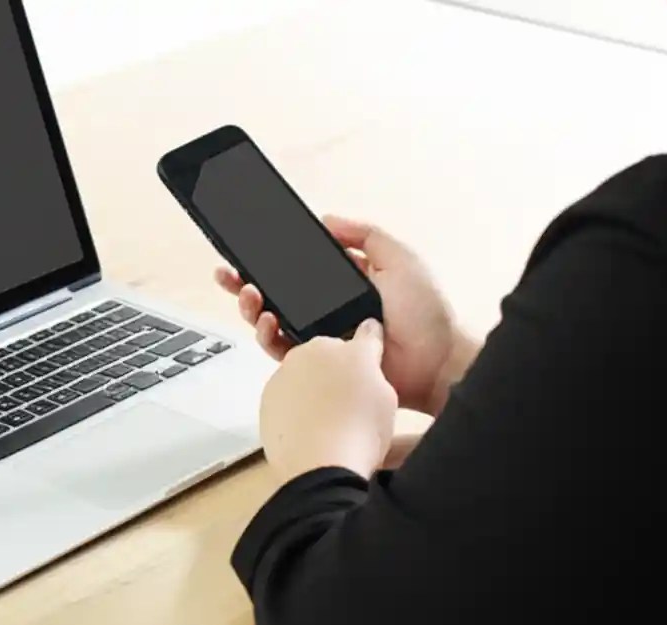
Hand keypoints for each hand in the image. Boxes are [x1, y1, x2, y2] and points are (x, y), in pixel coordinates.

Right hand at [216, 215, 472, 415]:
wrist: (438, 363)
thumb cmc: (428, 314)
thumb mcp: (400, 258)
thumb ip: (365, 234)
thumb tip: (326, 218)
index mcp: (342, 283)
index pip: (296, 267)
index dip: (269, 259)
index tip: (247, 247)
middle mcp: (326, 310)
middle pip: (274, 294)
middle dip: (245, 283)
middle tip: (228, 272)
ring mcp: (320, 338)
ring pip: (271, 322)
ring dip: (252, 307)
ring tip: (250, 295)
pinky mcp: (318, 364)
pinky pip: (282, 351)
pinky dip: (268, 336)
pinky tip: (267, 321)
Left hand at [259, 319, 397, 480]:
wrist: (319, 465)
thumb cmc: (361, 431)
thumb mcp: (385, 395)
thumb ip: (373, 365)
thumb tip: (367, 347)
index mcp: (347, 347)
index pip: (364, 338)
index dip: (370, 352)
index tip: (371, 361)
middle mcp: (311, 353)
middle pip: (327, 355)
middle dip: (336, 370)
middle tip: (349, 401)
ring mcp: (284, 375)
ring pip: (302, 375)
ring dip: (312, 389)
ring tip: (328, 420)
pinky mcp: (267, 399)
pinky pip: (285, 397)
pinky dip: (294, 407)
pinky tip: (308, 429)